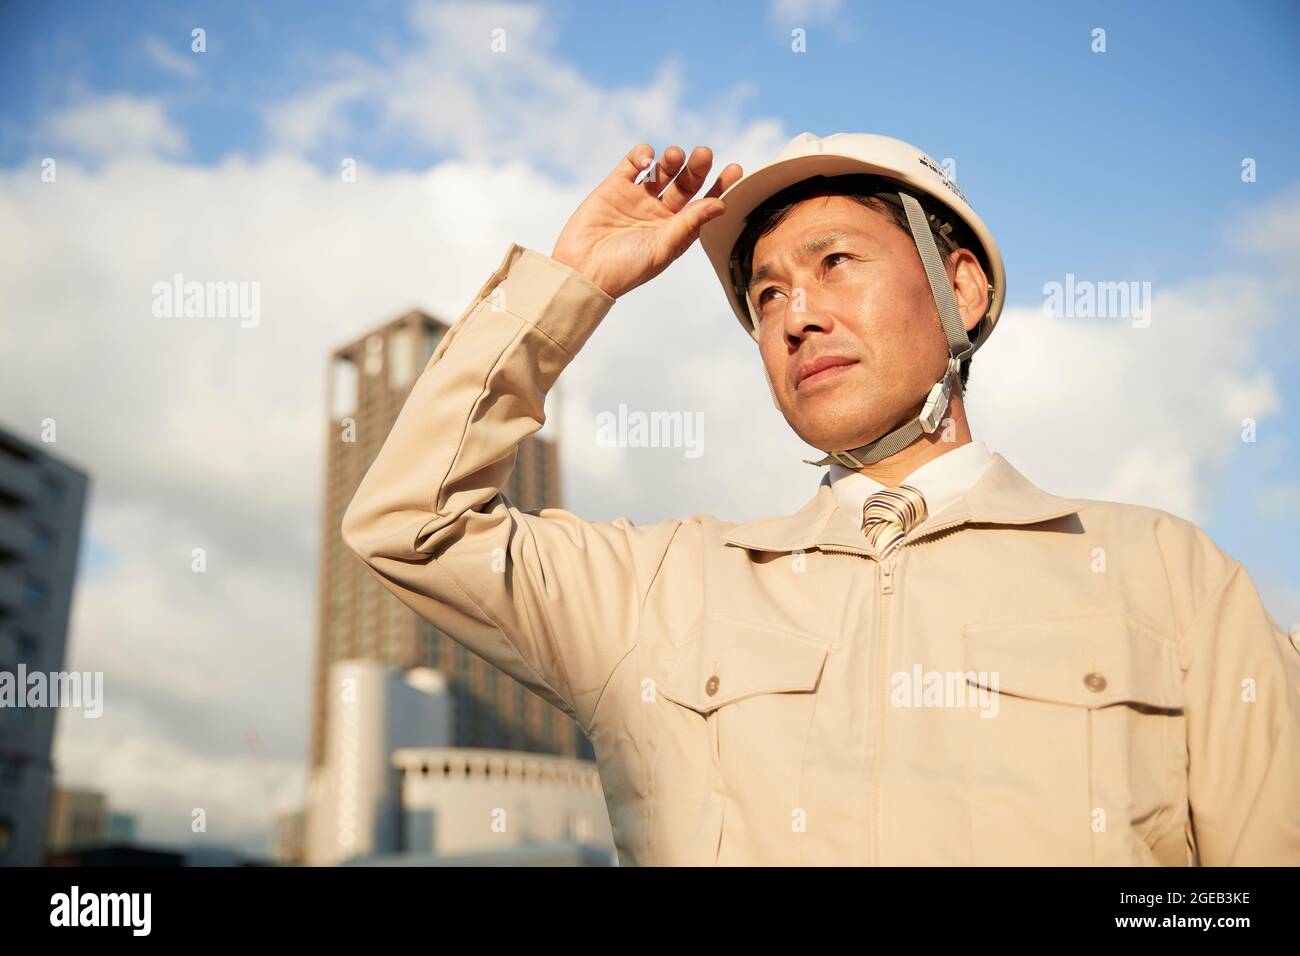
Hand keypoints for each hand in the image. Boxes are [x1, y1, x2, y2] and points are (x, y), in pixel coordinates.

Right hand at [551, 144, 742, 299]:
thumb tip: (720, 204)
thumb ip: (689, 224)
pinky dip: (643, 154)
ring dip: (672, 159)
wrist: (582, 270)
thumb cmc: (625, 268)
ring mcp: (637, 197)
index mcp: (676, 230)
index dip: (720, 186)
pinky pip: (634, 162)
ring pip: (663, 169)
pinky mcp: (614, 186)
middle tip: (703, 154)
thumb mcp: (663, 248)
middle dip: (697, 167)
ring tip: (674, 156)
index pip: (704, 204)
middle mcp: (660, 213)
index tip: (735, 169)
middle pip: (686, 182)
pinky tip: (645, 160)